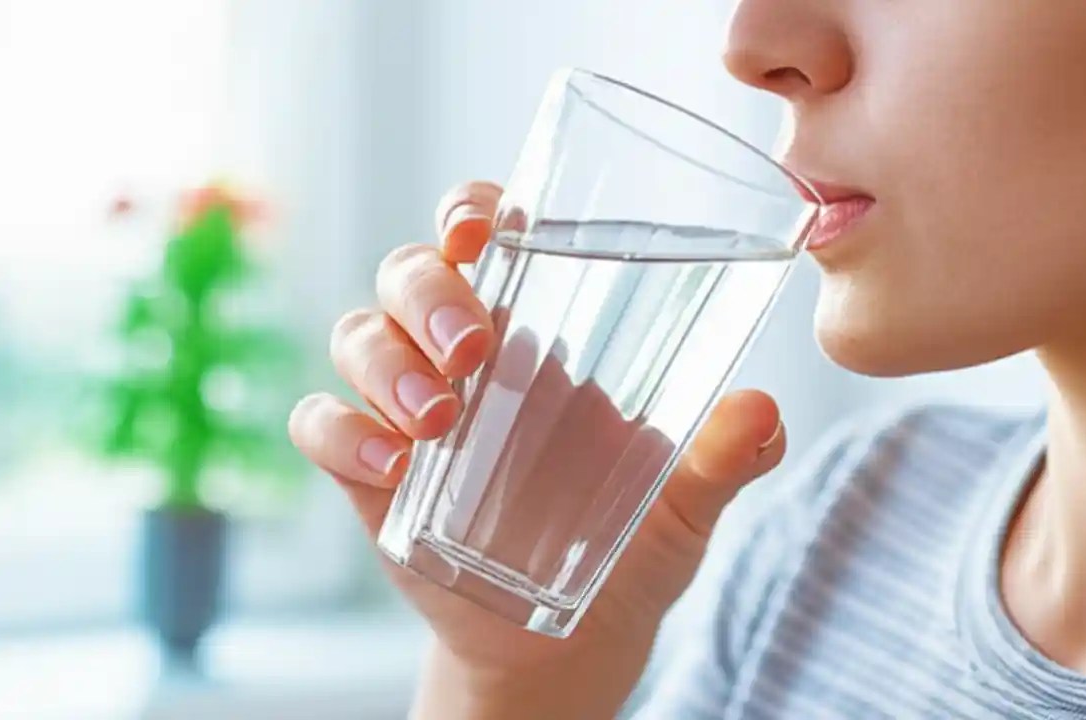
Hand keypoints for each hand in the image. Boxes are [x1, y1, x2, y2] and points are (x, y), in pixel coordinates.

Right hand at [288, 181, 785, 718]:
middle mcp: (460, 350)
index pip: (483, 232)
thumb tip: (763, 413)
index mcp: (536, 325)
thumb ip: (724, 458)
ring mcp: (406, 407)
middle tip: (474, 347)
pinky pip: (322, 426)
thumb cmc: (629, 541)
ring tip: (438, 419)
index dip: (470, 208)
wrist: (572, 634)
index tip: (486, 223)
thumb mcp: (685, 499)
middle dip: (428, 294)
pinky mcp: (367, 471)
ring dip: (386, 363)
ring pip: (357, 335)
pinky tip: (391, 468)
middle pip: (410, 273)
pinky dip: (343, 435)